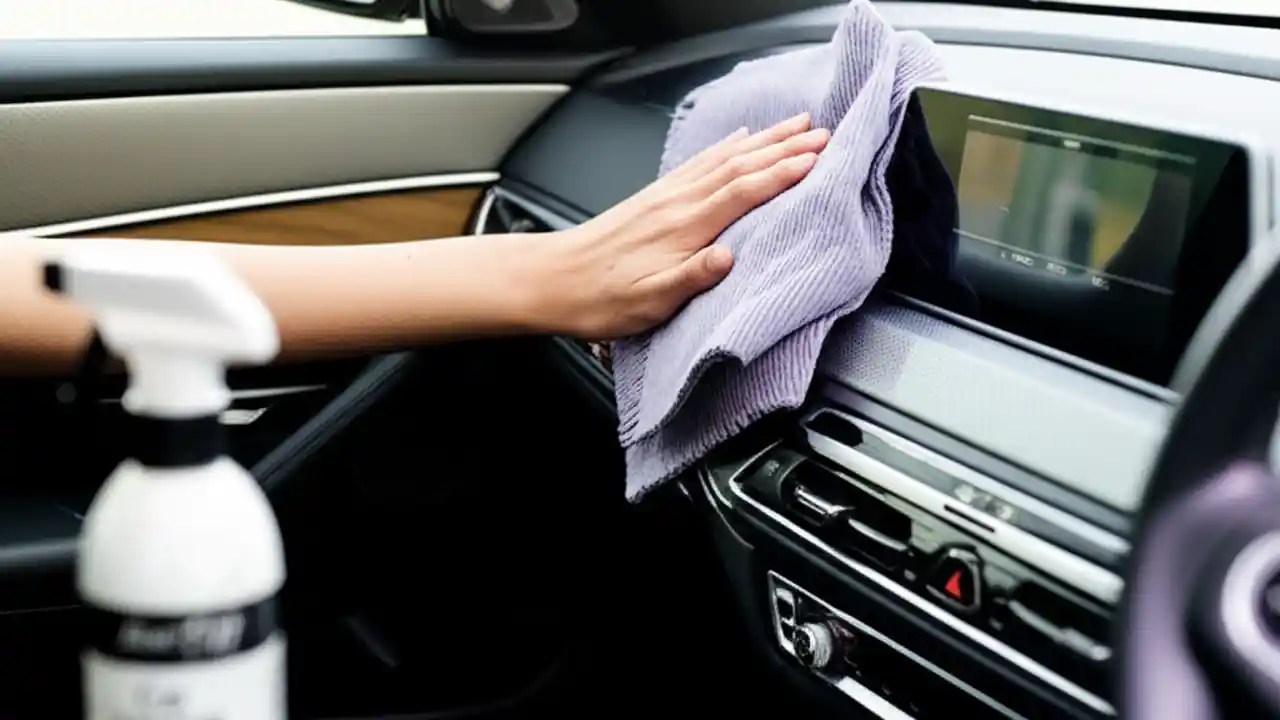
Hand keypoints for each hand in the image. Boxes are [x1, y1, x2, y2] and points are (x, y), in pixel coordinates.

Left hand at [541, 112, 828, 339]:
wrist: (554, 280)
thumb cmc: (601, 298)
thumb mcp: (648, 301)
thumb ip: (690, 278)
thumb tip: (728, 259)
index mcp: (683, 227)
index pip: (742, 190)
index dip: (782, 172)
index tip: (817, 158)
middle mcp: (677, 201)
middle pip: (740, 164)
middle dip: (784, 146)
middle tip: (822, 132)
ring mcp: (666, 195)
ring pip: (724, 157)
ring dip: (764, 139)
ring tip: (795, 125)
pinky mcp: (656, 196)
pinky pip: (701, 162)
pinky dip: (728, 147)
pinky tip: (741, 139)